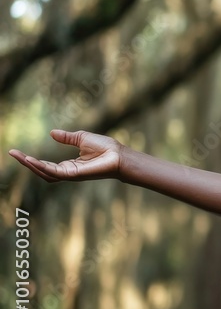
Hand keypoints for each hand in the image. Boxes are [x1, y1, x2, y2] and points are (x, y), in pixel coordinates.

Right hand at [8, 129, 124, 181]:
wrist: (119, 155)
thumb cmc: (106, 148)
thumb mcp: (82, 138)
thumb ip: (67, 138)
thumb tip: (52, 133)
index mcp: (69, 165)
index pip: (46, 165)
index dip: (32, 160)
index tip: (18, 152)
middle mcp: (68, 172)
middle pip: (41, 170)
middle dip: (26, 163)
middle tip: (12, 153)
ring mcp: (70, 175)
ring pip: (45, 173)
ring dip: (30, 165)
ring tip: (18, 155)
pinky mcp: (74, 174)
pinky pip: (53, 172)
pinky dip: (41, 166)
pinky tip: (31, 160)